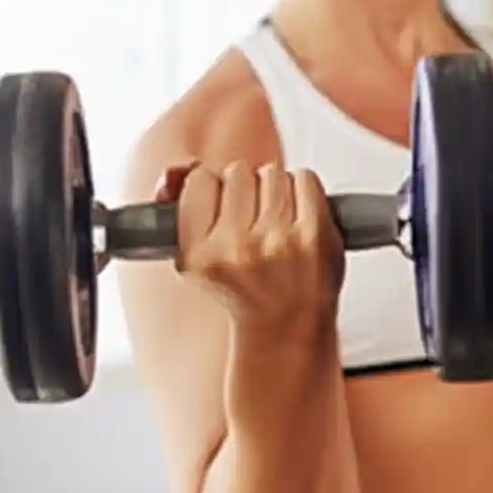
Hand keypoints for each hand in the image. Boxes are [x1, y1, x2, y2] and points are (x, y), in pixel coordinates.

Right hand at [156, 160, 344, 336]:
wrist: (289, 324)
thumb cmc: (243, 288)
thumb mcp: (194, 255)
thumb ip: (178, 201)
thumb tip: (177, 168)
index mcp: (199, 254)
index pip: (199, 180)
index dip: (213, 188)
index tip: (222, 206)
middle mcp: (237, 248)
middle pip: (238, 172)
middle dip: (246, 188)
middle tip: (253, 216)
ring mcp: (278, 241)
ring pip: (272, 173)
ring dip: (276, 188)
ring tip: (277, 219)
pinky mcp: (315, 234)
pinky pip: (305, 179)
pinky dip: (304, 190)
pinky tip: (299, 214)